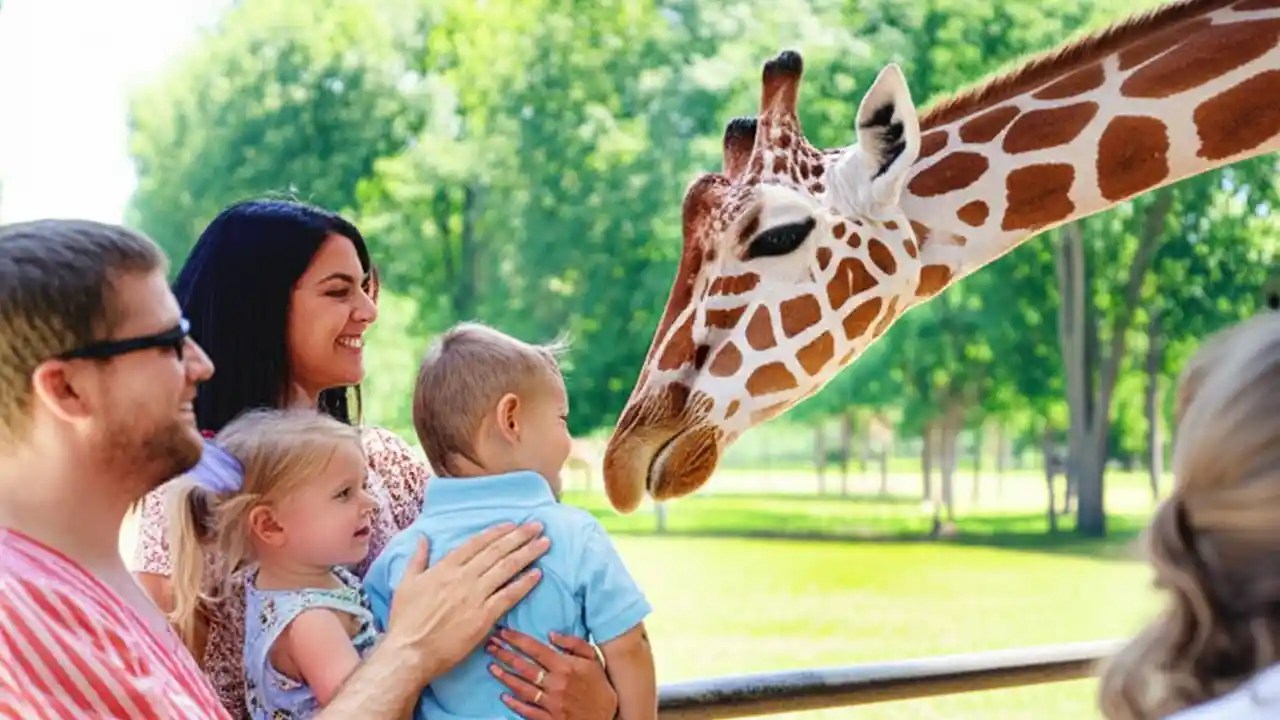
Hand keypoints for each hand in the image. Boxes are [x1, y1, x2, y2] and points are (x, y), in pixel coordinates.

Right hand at [386, 522, 549, 681]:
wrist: (410, 652)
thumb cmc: (405, 620)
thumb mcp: (405, 583)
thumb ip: (417, 559)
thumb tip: (423, 538)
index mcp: (445, 568)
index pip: (477, 543)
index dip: (497, 532)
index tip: (513, 525)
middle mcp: (463, 577)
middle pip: (497, 551)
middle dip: (520, 536)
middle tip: (538, 526)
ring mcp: (475, 596)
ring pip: (507, 569)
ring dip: (528, 554)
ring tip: (545, 543)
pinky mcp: (484, 617)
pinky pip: (509, 595)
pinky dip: (525, 583)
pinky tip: (538, 574)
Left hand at [486, 628, 618, 719]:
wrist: (608, 718)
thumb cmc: (600, 686)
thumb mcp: (594, 659)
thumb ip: (574, 644)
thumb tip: (551, 634)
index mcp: (565, 666)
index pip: (535, 649)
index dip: (516, 639)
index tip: (503, 632)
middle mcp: (555, 683)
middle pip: (524, 667)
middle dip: (504, 654)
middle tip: (490, 646)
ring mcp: (551, 703)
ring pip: (522, 688)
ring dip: (504, 676)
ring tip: (492, 666)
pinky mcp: (549, 719)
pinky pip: (527, 710)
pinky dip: (514, 703)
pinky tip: (503, 696)